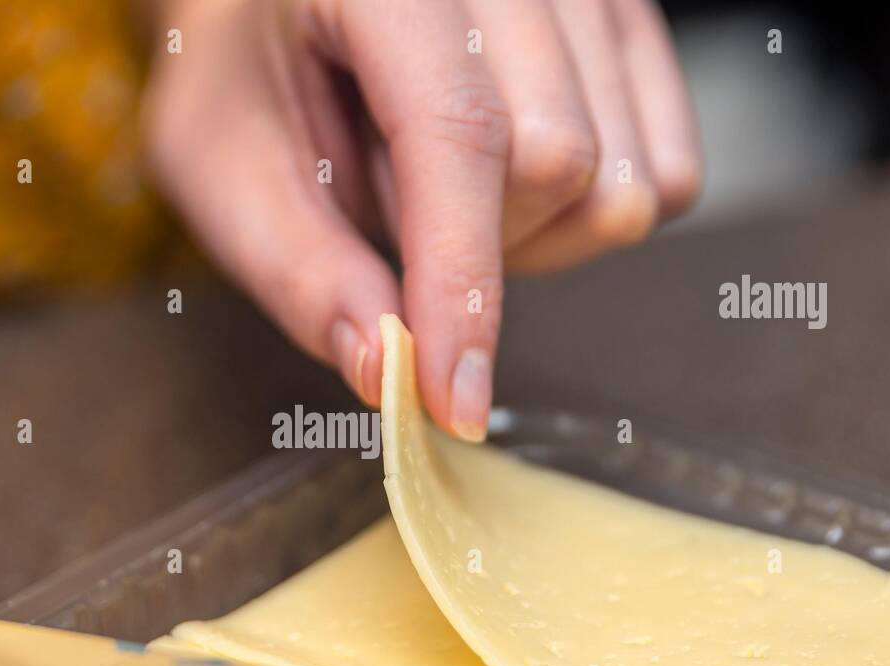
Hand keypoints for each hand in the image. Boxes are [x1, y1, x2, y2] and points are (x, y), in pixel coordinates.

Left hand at [145, 0, 699, 439]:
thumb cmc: (247, 74)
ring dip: (533, 236)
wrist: (289, 0)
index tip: (450, 401)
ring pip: (625, 179)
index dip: (461, 282)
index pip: (460, 133)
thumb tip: (386, 372)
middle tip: (397, 220)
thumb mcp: (221, 168)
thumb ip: (300, 272)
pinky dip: (590, 219)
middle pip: (563, 163)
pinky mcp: (630, 26)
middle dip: (480, 249)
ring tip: (444, 191)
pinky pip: (668, 175)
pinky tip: (508, 186)